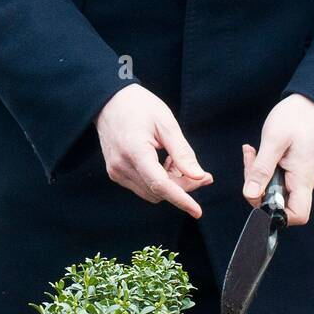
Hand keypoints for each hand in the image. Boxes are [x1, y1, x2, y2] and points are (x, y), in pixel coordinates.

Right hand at [95, 84, 211, 218]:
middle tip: (204, 175)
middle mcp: (121, 166)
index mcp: (134, 151)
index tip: (197, 212)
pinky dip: (159, 180)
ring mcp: (116, 171)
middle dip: (183, 187)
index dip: (181, 199)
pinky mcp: (115, 173)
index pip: (160, 185)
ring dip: (171, 184)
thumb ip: (182, 152)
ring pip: (151, 192)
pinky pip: (142, 186)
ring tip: (176, 160)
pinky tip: (164, 162)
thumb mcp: (166, 123)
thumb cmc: (140, 106)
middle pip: (158, 191)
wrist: (109, 101)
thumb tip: (198, 176)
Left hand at [241, 94, 313, 226]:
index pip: (296, 214)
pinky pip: (276, 178)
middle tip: (251, 162)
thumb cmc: (296, 117)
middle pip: (279, 203)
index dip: (276, 213)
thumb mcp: (274, 141)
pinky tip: (257, 152)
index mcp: (302, 178)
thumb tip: (251, 194)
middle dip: (258, 188)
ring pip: (274, 190)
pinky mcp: (294, 170)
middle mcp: (304, 182)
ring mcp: (300, 176)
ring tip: (252, 152)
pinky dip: (263, 169)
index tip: (259, 193)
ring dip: (258, 176)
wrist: (311, 103)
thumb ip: (262, 169)